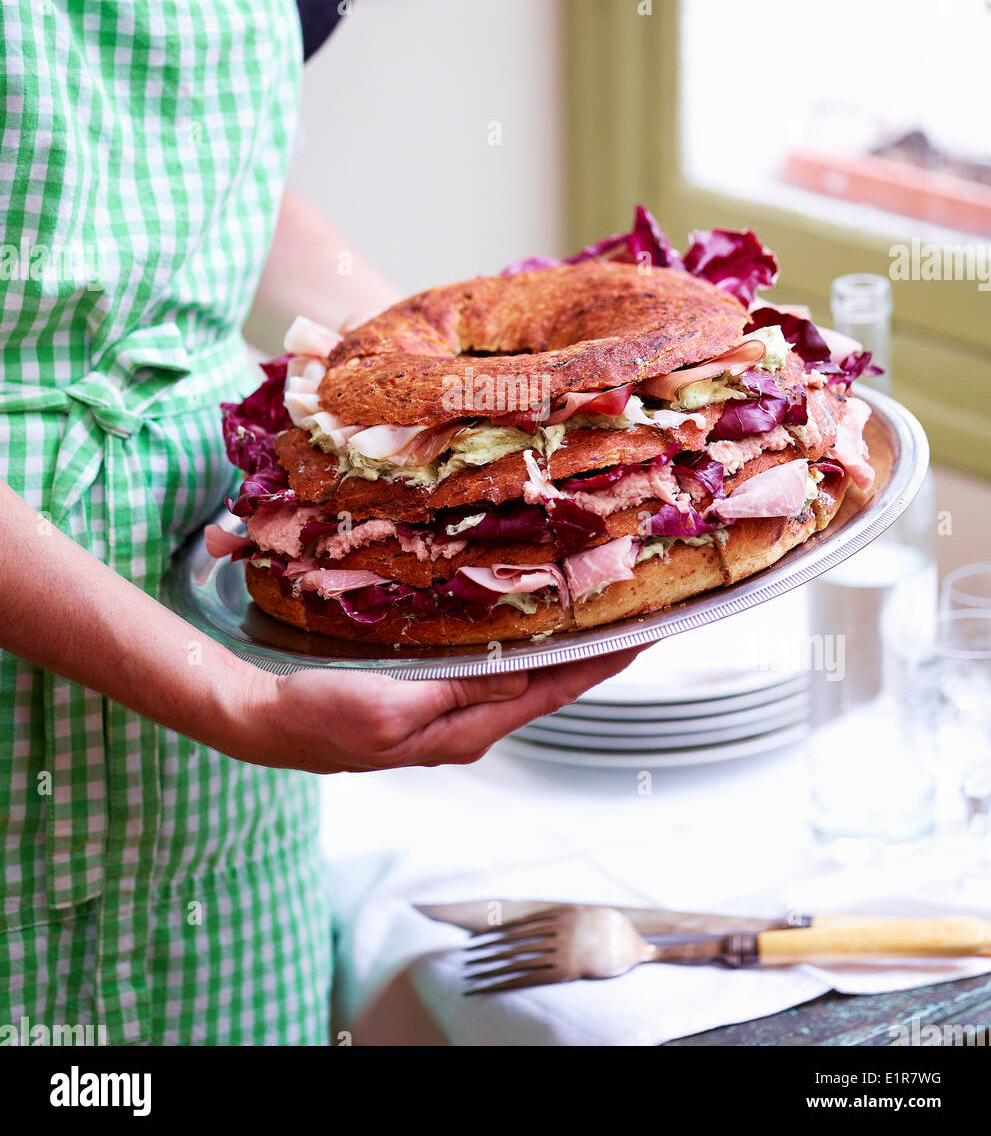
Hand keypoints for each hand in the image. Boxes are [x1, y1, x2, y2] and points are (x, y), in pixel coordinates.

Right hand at [228, 649, 643, 772]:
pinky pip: (490, 667)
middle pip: (548, 683)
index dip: (604, 664)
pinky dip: (521, 643)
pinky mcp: (426, 693)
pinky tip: (528, 622)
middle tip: (635, 606)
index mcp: (465, 730)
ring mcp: (447, 710)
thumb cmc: (318, 716)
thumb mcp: (390, 704)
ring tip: (598, 609)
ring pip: (522, 673)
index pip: (554, 692)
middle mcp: (466, 724)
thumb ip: (459, 691)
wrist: (262, 721)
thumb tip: (525, 679)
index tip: (648, 632)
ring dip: (561, 645)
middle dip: (594, 650)